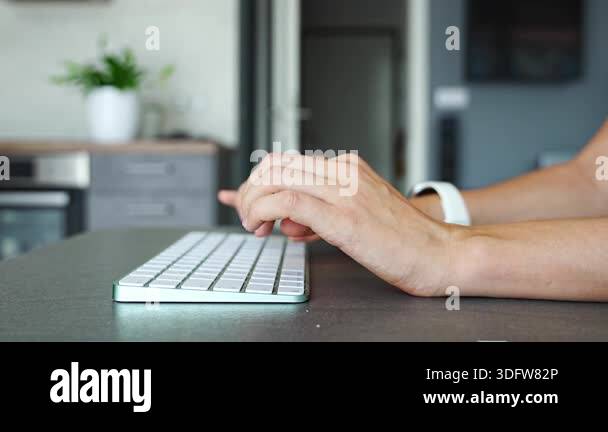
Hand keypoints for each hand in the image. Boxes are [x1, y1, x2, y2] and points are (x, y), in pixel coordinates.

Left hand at [218, 153, 458, 295]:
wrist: (437, 254)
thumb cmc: (400, 240)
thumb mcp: (356, 216)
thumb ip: (320, 213)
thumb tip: (287, 222)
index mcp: (348, 168)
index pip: (288, 161)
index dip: (259, 181)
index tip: (247, 202)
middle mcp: (344, 171)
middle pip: (276, 164)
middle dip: (250, 190)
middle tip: (248, 218)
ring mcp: (344, 191)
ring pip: (276, 178)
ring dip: (252, 201)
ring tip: (255, 227)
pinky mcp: (342, 215)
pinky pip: (287, 201)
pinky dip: (263, 211)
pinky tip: (263, 226)